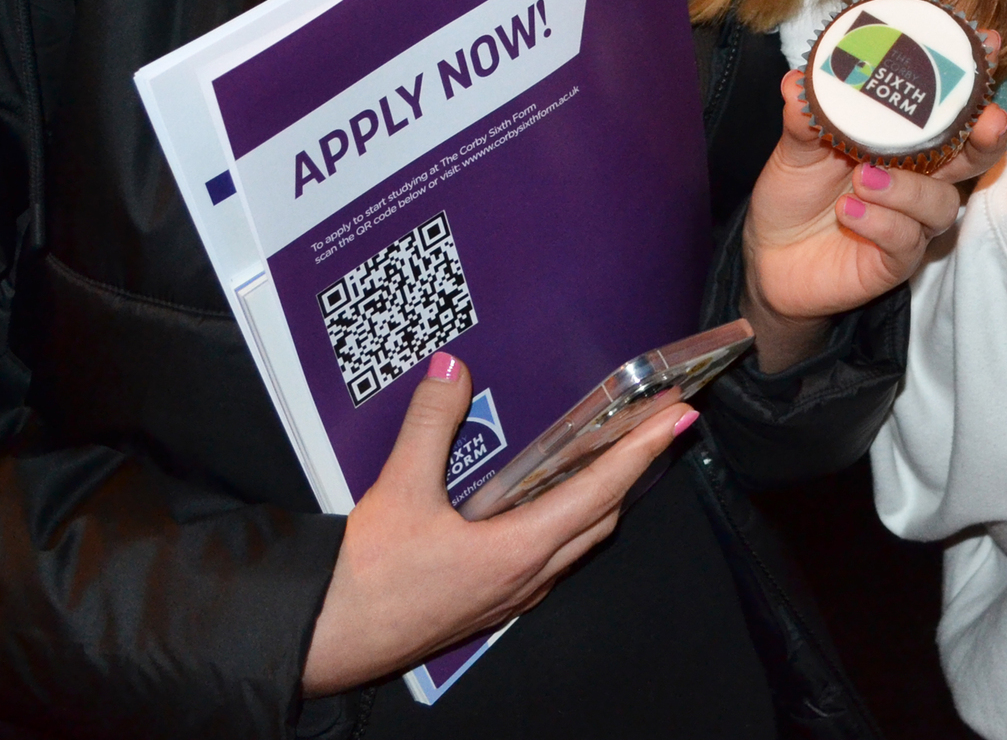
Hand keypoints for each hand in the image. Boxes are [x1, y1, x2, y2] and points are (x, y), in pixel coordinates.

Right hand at [300, 352, 688, 694]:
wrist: (329, 638)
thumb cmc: (366, 577)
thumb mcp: (397, 489)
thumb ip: (430, 424)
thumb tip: (451, 369)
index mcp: (519, 549)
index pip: (600, 490)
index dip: (641, 451)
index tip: (677, 420)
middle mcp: (529, 576)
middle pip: (603, 516)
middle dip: (635, 468)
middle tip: (656, 426)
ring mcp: (513, 593)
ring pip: (580, 541)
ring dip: (606, 497)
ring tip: (617, 456)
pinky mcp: (493, 600)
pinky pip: (552, 557)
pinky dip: (570, 520)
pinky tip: (553, 501)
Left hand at [740, 39, 1006, 370]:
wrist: (766, 255)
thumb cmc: (795, 193)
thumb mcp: (797, 148)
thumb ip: (804, 118)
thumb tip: (797, 82)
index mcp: (904, 142)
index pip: (950, 110)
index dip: (972, 80)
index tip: (989, 43)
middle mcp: (919, 179)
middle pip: (975, 157)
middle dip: (988, 136)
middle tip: (987, 121)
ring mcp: (912, 221)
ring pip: (940, 203)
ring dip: (906, 188)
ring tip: (863, 178)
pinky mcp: (896, 260)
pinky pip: (907, 240)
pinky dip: (880, 221)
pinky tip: (849, 212)